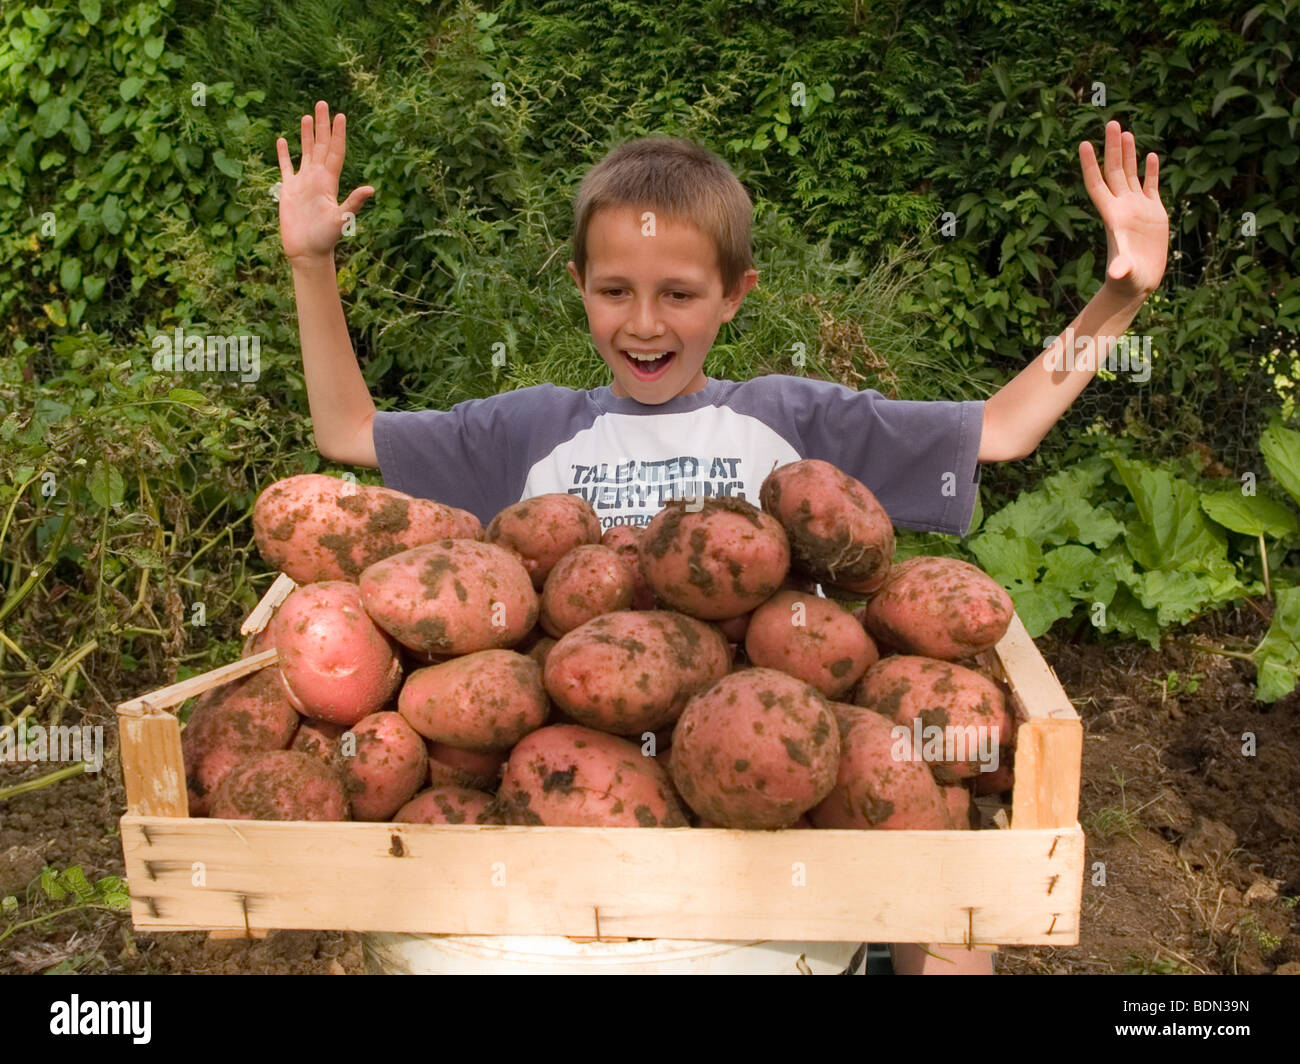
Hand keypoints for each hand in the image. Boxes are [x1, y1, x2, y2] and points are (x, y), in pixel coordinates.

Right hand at [276, 100, 374, 265]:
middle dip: (322, 125)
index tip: (341, 115)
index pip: (335, 152)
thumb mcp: (341, 219)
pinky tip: (283, 140)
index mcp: (329, 182)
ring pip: (306, 152)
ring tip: (308, 116)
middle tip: (323, 103)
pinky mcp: (289, 190)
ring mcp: (303, 183)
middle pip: (321, 146)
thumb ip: (354, 203)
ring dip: (307, 135)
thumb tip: (370, 188)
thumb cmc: (325, 238)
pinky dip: (284, 154)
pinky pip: (286, 167)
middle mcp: (318, 178)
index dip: (337, 134)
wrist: (307, 252)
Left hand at [1078, 120, 1167, 298]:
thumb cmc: (1128, 280)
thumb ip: (1121, 269)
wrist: (1139, 284)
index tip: (1084, 143)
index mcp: (1112, 215)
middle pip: (1113, 171)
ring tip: (1125, 132)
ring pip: (1130, 174)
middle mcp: (1122, 207)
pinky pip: (1151, 186)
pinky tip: (1151, 155)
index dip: (1090, 165)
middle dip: (1112, 148)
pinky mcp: (1154, 212)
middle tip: (1111, 122)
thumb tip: (1117, 273)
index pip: (1097, 184)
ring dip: (1128, 154)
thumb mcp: (1125, 273)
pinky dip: (1151, 171)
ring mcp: (1137, 208)